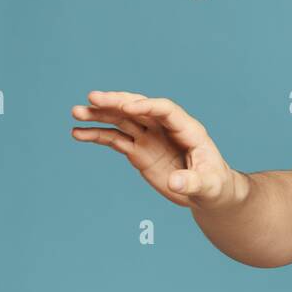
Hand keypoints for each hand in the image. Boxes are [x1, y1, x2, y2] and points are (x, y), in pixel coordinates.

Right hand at [70, 91, 239, 208]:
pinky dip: (97, 135)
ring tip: (77, 112)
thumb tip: (175, 182)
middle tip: (92, 98)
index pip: (166, 110)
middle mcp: (166, 129)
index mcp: (188, 130)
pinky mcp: (138, 150)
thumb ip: (193, 183)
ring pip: (122, 120)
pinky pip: (115, 139)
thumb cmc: (214, 186)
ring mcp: (150, 138)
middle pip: (139, 108)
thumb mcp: (208, 186)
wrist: (206, 193)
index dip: (147, 107)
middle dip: (117, 102)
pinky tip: (78, 133)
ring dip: (100, 115)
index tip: (127, 107)